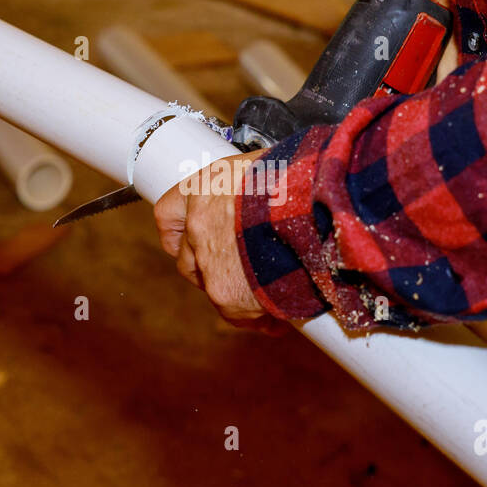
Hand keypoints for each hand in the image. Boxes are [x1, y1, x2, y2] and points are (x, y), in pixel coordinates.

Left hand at [153, 150, 285, 333]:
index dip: (180, 231)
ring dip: (234, 291)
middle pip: (187, 257)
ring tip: (268, 293)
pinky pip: (237, 313)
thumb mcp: (271, 169)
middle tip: (241, 269)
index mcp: (204, 188)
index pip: (169, 215)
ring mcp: (209, 261)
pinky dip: (257, 316)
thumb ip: (256, 188)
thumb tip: (274, 194)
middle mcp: (198, 224)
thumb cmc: (303, 179)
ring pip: (211, 287)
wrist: (318, 208)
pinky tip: (278, 317)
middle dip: (211, 267)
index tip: (192, 237)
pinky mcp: (227, 294)